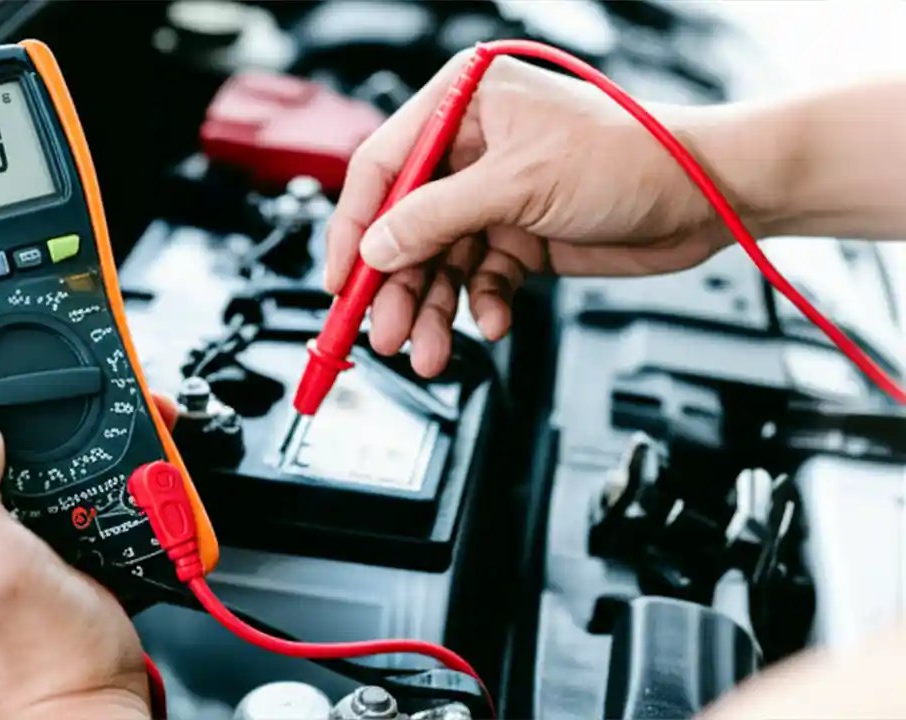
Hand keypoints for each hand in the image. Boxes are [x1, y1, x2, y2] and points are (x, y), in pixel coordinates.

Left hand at [0, 396, 180, 719]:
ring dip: (52, 454)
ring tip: (85, 444)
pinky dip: (76, 487)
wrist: (90, 709)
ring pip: (12, 478)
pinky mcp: (35, 568)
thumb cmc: (43, 658)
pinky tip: (99, 485)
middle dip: (8, 425)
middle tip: (45, 409)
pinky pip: (47, 509)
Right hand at [325, 52, 752, 377]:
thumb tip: (376, 247)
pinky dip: (482, 307)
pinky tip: (492, 323)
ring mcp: (493, 196)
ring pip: (439, 262)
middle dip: (394, 285)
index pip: (382, 167)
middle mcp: (470, 149)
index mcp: (461, 106)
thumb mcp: (521, 183)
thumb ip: (439, 216)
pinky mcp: (517, 237)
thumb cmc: (633, 155)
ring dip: (432, 309)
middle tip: (384, 332)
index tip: (341, 280)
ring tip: (426, 350)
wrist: (706, 196)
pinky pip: (479, 281)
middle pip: (404, 226)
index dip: (355, 227)